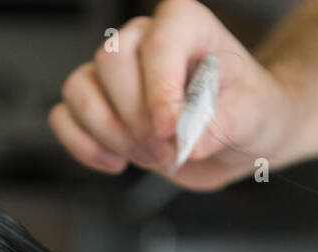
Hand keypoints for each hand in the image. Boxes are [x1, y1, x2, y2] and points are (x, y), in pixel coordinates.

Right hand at [47, 0, 299, 191]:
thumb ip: (227, 122)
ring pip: (80, 90)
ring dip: (111, 135)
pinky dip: (83, 147)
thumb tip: (193, 140)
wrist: (237, 139)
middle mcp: (142, 38)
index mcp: (185, 24)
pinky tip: (117, 162)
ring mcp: (114, 72)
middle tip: (171, 149)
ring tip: (150, 156)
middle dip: (137, 119)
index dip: (158, 90)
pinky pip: (62, 117)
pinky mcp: (97, 104)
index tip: (172, 130)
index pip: (156, 44)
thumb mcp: (255, 117)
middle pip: (110, 62)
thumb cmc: (248, 114)